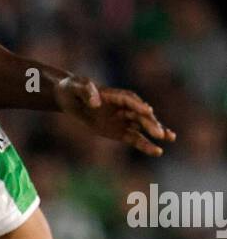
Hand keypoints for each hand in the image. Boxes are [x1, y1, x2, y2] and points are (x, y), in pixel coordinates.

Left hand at [56, 76, 175, 156]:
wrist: (68, 98)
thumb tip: (96, 103)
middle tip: (160, 133)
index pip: (130, 100)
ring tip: (170, 138)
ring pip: (143, 127)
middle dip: (151, 124)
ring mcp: (123, 119)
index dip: (138, 106)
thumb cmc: (73, 88)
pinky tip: (157, 151)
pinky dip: (145, 145)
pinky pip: (135, 139)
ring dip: (156, 133)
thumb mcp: (75, 86)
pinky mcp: (119, 132)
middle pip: (140, 115)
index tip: (148, 111)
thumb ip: (86, 92)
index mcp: (116, 94)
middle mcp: (124, 107)